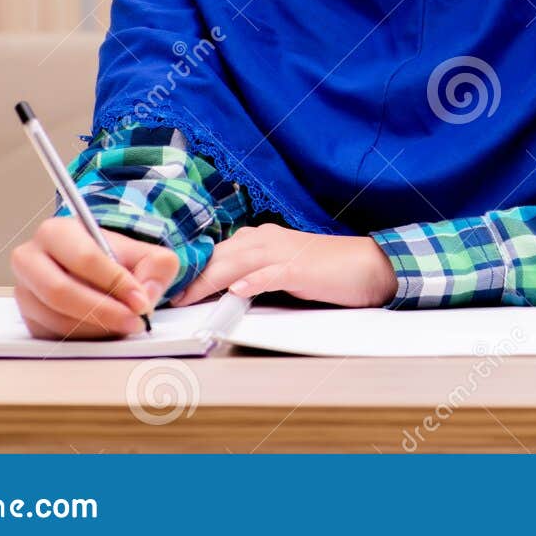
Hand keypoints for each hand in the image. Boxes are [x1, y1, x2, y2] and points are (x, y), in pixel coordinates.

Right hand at [11, 217, 178, 339]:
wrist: (99, 272)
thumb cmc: (118, 259)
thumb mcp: (147, 254)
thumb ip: (157, 268)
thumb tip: (144, 296)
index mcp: (57, 232)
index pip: (84, 258)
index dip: (115, 282)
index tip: (140, 300)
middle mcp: (31, 259)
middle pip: (60, 291)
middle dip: (103, 311)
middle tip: (134, 320)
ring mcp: (26, 292)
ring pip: (57, 318)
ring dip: (97, 327)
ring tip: (125, 323)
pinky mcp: (29, 319)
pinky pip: (55, 335)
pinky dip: (86, 337)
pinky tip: (106, 328)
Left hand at [174, 223, 396, 307]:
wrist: (370, 266)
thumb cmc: (327, 270)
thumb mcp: (283, 270)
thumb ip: (253, 275)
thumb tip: (222, 290)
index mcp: (262, 238)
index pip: (217, 252)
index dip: (192, 269)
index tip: (169, 287)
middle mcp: (269, 239)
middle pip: (220, 256)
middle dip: (191, 276)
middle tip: (166, 297)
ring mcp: (286, 252)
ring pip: (238, 261)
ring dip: (210, 280)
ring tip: (187, 296)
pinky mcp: (302, 268)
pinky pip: (272, 273)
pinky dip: (254, 281)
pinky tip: (238, 290)